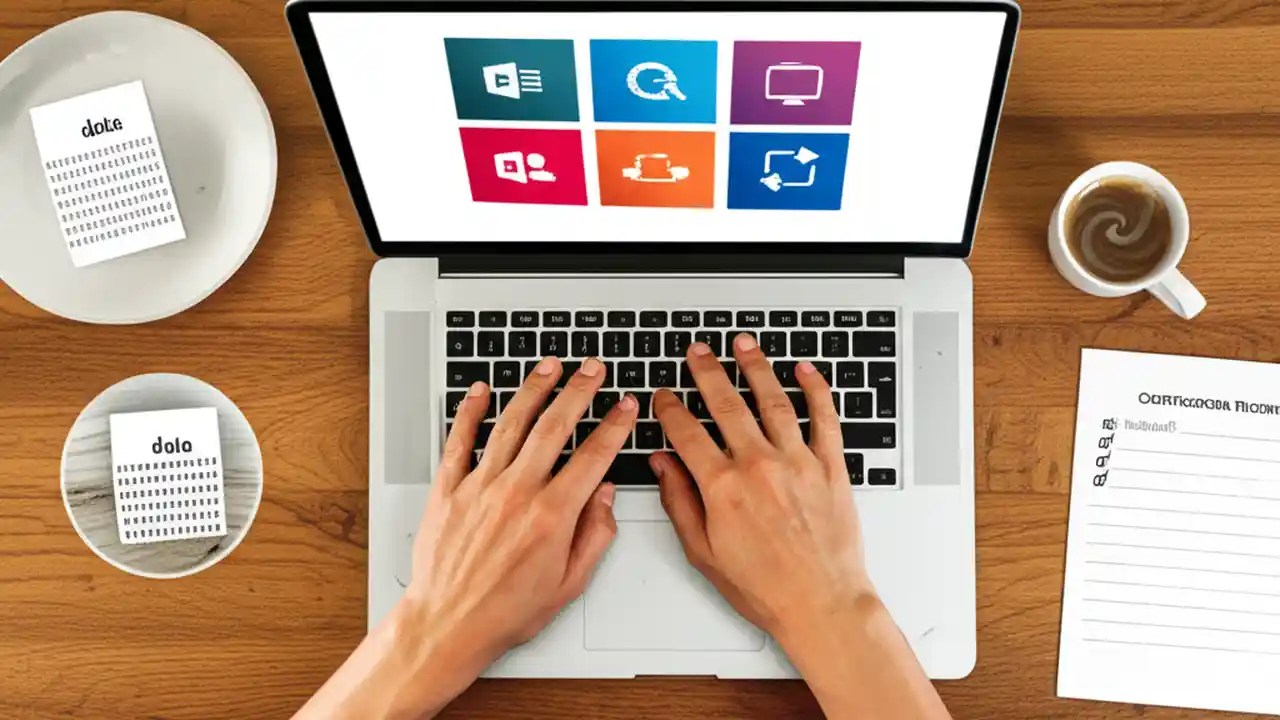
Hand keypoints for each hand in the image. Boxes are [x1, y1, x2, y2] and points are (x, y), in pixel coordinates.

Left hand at [405, 356, 636, 690]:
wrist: (448, 625)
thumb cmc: (506, 612)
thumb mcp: (570, 584)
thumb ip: (595, 536)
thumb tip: (606, 496)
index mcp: (552, 515)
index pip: (594, 456)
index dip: (614, 425)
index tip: (625, 405)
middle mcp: (517, 492)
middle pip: (555, 426)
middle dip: (579, 391)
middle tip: (592, 369)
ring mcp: (480, 486)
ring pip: (511, 424)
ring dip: (533, 390)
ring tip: (549, 367)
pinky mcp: (449, 490)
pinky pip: (460, 440)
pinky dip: (470, 411)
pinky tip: (480, 391)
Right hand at [651, 334, 871, 646]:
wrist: (821, 604)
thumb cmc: (765, 587)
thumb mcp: (703, 552)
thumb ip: (679, 502)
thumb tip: (662, 465)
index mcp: (722, 487)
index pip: (687, 432)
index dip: (670, 408)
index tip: (664, 396)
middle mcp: (759, 466)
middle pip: (726, 404)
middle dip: (707, 372)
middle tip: (698, 352)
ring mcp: (797, 462)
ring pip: (773, 400)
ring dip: (755, 367)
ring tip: (743, 345)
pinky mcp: (830, 467)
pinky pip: (824, 418)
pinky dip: (815, 390)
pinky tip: (805, 371)